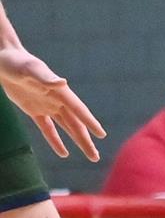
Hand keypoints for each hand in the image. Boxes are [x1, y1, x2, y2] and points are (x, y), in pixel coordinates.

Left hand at [0, 44, 104, 160]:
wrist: (3, 60)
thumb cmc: (17, 62)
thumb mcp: (29, 69)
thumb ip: (46, 77)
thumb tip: (63, 82)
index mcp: (60, 92)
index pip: (78, 110)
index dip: (89, 123)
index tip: (101, 134)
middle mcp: (58, 101)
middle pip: (75, 124)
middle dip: (86, 141)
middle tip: (95, 157)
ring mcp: (47, 106)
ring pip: (66, 128)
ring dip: (78, 141)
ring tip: (91, 155)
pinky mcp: (34, 110)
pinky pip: (48, 129)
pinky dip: (56, 141)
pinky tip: (64, 153)